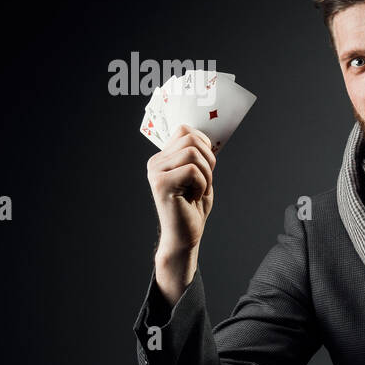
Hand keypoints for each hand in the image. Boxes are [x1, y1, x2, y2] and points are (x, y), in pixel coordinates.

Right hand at [147, 123, 216, 256]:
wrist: (185, 235)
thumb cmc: (193, 207)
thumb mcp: (200, 175)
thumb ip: (198, 155)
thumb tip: (204, 136)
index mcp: (163, 157)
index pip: (185, 130)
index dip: (204, 145)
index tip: (205, 167)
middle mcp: (156, 162)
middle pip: (191, 139)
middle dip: (208, 159)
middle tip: (204, 181)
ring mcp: (156, 172)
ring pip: (192, 153)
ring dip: (206, 173)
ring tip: (199, 189)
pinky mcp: (160, 183)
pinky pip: (192, 170)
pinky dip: (202, 184)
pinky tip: (193, 196)